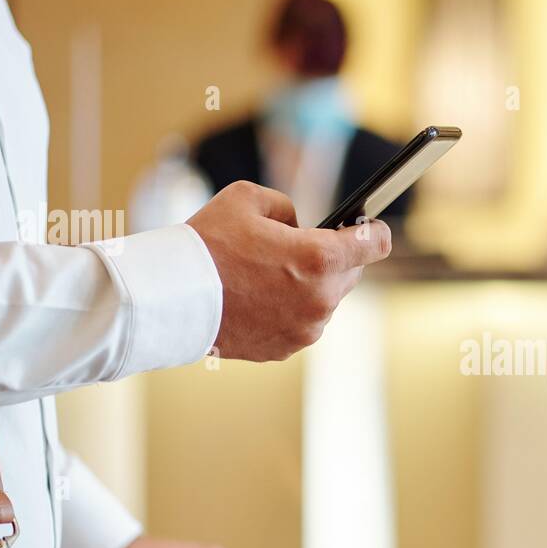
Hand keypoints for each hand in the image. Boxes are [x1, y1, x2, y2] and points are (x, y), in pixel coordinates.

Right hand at [187, 180, 390, 360]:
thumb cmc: (207, 245)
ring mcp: (305, 328)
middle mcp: (320, 299)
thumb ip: (287, 208)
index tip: (370, 227)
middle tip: (301, 246)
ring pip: (325, 300)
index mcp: (319, 259)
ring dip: (311, 287)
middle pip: (350, 273)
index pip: (374, 244)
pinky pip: (302, 323)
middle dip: (333, 258)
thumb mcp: (248, 199)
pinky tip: (262, 298)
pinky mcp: (286, 348)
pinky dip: (290, 310)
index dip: (374, 232)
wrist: (172, 299)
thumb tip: (298, 226)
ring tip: (271, 274)